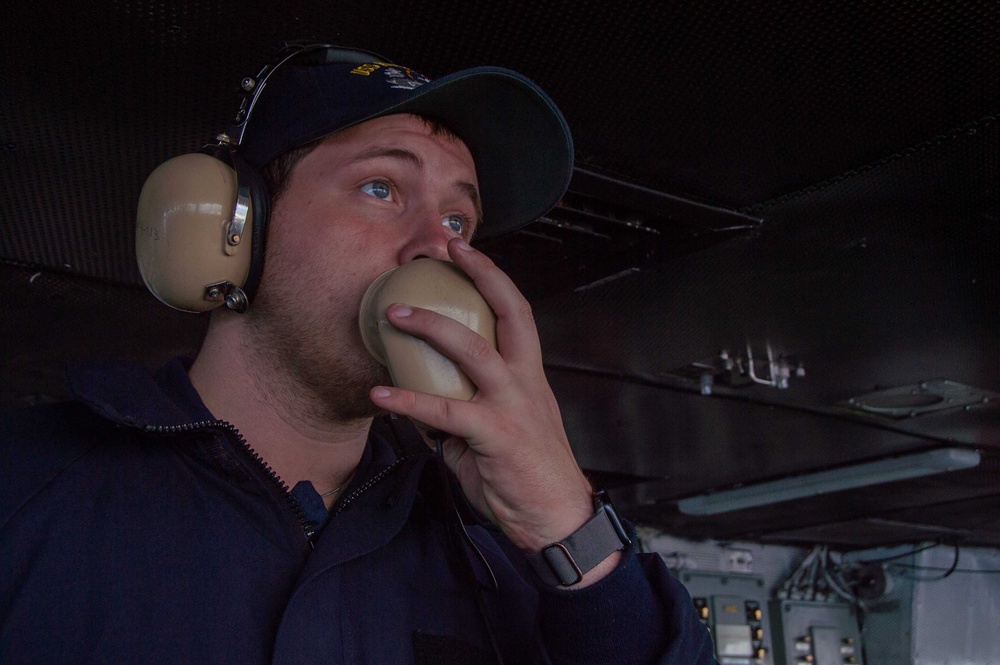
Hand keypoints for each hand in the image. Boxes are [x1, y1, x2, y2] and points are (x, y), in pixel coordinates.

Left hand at [369, 238, 595, 553]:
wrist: (557, 517)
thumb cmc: (528, 475)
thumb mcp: (499, 431)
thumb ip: (467, 413)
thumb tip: (429, 410)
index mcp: (529, 375)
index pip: (517, 312)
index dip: (492, 277)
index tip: (465, 250)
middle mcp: (525, 380)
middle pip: (509, 311)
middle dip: (479, 275)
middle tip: (441, 250)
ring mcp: (512, 404)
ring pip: (474, 350)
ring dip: (432, 327)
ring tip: (395, 314)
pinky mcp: (496, 433)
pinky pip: (446, 411)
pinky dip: (410, 401)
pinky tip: (381, 395)